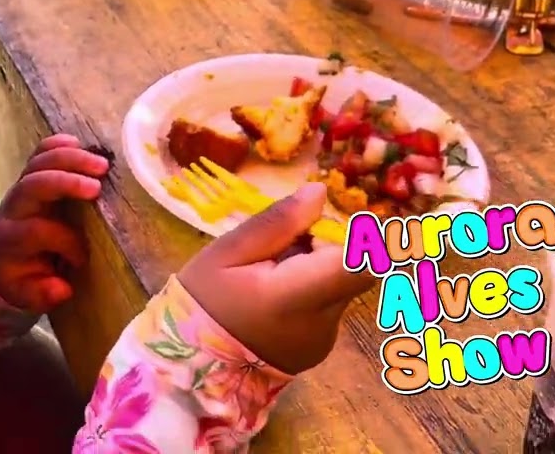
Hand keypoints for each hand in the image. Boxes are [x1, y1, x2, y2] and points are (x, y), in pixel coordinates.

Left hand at [0, 134, 109, 312]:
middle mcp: (12, 207)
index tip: (83, 258)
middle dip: (65, 182)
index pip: (38, 231)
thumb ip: (41, 293)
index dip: (66, 242)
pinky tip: (79, 143)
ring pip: (38, 163)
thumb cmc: (17, 274)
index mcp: (10, 238)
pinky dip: (57, 144)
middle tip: (97, 186)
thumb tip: (62, 287)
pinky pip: (38, 153)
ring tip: (102, 165)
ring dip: (70, 159)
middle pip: (33, 184)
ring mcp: (19, 188)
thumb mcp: (23, 293)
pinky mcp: (28, 176)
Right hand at [178, 182, 374, 374]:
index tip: (313, 229)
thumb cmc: (204, 299)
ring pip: (341, 287)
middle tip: (281, 249)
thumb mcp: (228, 251)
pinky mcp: (322, 348)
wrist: (194, 362)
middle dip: (326, 249)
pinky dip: (311, 294)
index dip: (349, 236)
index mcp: (295, 297)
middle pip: (354, 271)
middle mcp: (321, 323)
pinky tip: (276, 301)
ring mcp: (325, 339)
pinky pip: (329, 307)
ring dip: (317, 271)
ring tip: (272, 277)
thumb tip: (320, 193)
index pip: (360, 263)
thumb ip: (277, 222)